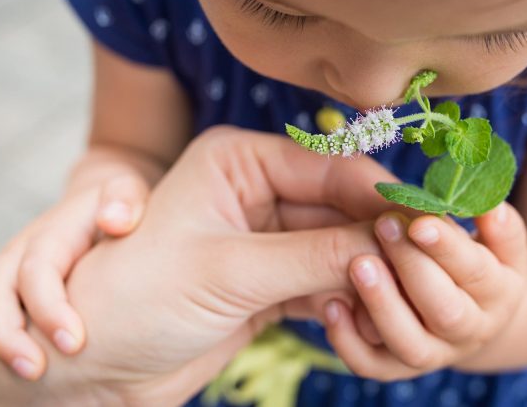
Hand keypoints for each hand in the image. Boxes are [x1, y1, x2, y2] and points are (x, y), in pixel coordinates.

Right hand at [0, 172, 149, 380]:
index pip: (40, 271)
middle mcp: (21, 250)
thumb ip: (124, 202)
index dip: (50, 308)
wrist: (98, 202)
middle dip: (6, 335)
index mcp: (53, 236)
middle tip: (33, 372)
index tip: (74, 343)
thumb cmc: (118, 206)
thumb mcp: (128, 193)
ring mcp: (5, 263)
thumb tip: (115, 220)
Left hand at [23, 126, 398, 404]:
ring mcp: (262, 239)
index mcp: (236, 161)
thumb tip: (396, 242)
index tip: (432, 220)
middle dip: (380, 237)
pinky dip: (346, 299)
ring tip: (408, 294)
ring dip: (367, 272)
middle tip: (432, 263)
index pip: (328, 169)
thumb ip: (317, 255)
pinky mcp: (266, 283)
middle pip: (339, 208)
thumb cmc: (139, 298)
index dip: (382, 195)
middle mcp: (253, 192)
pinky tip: (372, 314)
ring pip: (335, 248)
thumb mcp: (231, 271)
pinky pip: (322, 283)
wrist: (95, 366)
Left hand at [322, 203, 526, 380]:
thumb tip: (481, 202)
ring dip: (383, 305)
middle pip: (446, 310)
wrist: (470, 308)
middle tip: (383, 225)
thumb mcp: (490, 233)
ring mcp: (436, 352)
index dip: (449, 247)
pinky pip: (373, 364)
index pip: (477, 271)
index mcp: (500, 290)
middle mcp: (473, 328)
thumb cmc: (471, 253)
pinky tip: (332, 305)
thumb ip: (483, 213)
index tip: (419, 222)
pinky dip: (350, 340)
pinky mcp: (399, 366)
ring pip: (412, 345)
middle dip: (412, 268)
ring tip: (358, 264)